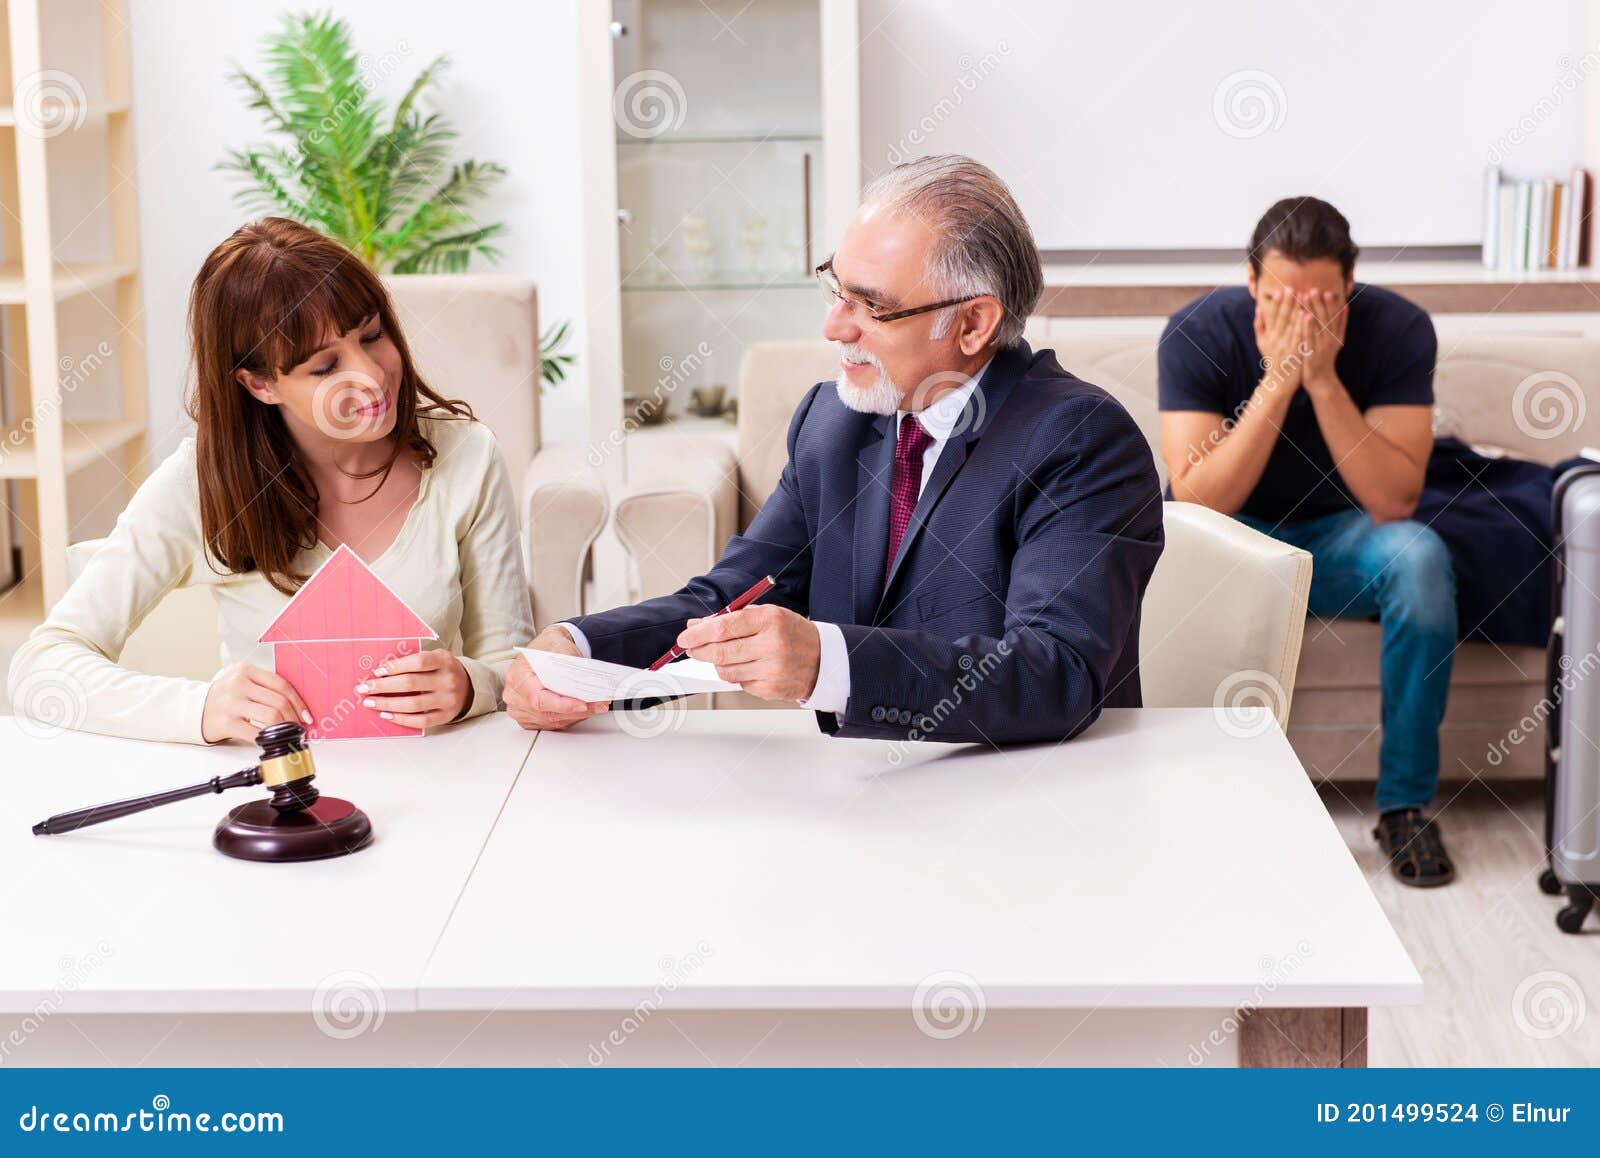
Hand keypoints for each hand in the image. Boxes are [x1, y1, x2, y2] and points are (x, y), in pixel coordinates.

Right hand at [201, 663, 312, 743]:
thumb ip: (264, 686)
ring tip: (288, 733)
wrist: (194, 711)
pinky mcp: (227, 723)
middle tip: (299, 727)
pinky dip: (268, 739)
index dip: (298, 701)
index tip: (306, 714)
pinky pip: (256, 733)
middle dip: (294, 717)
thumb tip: (296, 704)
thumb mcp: (241, 682)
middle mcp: (238, 684)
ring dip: (285, 728)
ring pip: (271, 716)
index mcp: (245, 671)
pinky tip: (271, 741)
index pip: (281, 684)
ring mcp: (231, 703)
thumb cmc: (225, 697)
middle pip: (279, 700)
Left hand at [353, 648, 471, 729]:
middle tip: (364, 688)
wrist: (469, 686)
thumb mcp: (436, 657)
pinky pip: (420, 721)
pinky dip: (400, 719)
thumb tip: (381, 671)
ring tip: (370, 702)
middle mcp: (448, 680)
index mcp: (444, 661)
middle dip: (383, 686)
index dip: (395, 666)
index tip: (377, 672)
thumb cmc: (443, 670)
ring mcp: (448, 700)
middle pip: (411, 684)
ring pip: (413, 704)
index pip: (418, 662)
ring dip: (387, 704)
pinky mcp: (445, 716)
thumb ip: (414, 661)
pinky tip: (386, 715)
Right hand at [503, 625, 611, 730]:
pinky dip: (569, 718)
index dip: (562, 705)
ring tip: (596, 706)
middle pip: (547, 713)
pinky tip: (583, 711)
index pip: (538, 699)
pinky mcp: (529, 717)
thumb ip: (568, 668)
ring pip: (551, 721)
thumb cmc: (551, 646)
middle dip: (577, 711)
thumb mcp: (560, 648)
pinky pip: (551, 724)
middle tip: (599, 705)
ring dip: (576, 716)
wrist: (548, 647)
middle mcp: (514, 695)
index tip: (582, 705)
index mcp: (517, 676)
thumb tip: (584, 685)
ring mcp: (519, 709)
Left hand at [678, 604, 820, 700]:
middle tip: (692, 648)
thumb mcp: (766, 616)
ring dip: (718, 664)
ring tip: (727, 656)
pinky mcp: (771, 688)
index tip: (684, 637)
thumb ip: (731, 619)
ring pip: (725, 670)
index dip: (698, 634)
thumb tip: (696, 626)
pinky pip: (739, 683)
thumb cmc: (791, 633)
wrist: (823, 659)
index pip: (723, 627)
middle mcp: (772, 644)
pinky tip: (749, 667)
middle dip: (699, 650)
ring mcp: (772, 669)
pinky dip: (736, 675)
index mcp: (770, 620)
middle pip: (720, 652)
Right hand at [1252, 289, 1306, 391]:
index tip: (1280, 290)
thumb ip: (1260, 325)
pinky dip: (1303, 325)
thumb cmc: (1273, 360)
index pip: (1273, 317)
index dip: (1277, 304)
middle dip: (1287, 302)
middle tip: (1291, 287)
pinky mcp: (1296, 352)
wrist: (1279, 381)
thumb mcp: (1262, 343)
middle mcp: (1277, 340)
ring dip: (1297, 310)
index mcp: (1269, 336)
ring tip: (1302, 296)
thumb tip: (1259, 308)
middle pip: (1282, 318)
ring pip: (1292, 325)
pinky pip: (1300, 336)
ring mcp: (1286, 346)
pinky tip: (1307, 314)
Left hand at [1300, 289, 1346, 389]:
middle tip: (1314, 289)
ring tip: (1307, 296)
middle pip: (1326, 318)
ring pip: (1318, 324)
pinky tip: (1303, 315)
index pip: (1334, 316)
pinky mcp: (1312, 352)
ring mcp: (1321, 346)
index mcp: (1336, 335)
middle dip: (1320, 302)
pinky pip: (1309, 336)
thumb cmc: (1324, 358)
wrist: (1320, 380)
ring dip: (1313, 309)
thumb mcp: (1336, 340)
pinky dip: (1307, 325)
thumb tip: (1346, 306)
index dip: (1331, 304)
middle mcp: (1330, 339)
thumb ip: (1341, 324)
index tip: (1327, 291)